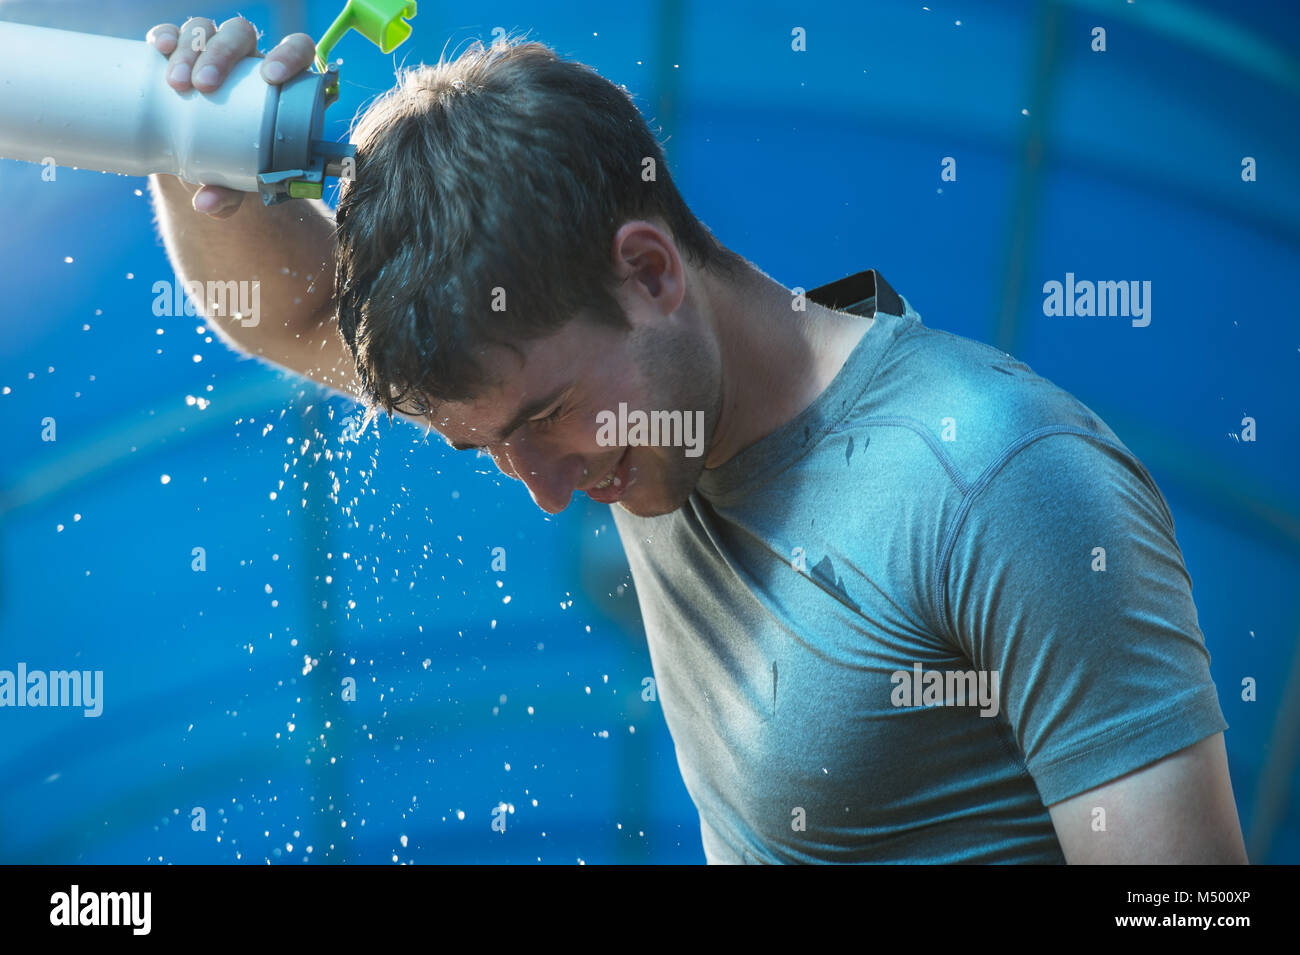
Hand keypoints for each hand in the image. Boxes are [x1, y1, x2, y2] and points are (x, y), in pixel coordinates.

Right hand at [145, 17, 316, 218]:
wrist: (208, 163)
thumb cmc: (238, 168)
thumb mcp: (241, 182)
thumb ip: (230, 194)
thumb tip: (204, 205)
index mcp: (281, 84)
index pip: (297, 50)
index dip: (289, 54)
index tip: (272, 78)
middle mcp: (249, 61)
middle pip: (241, 35)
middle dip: (222, 54)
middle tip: (203, 86)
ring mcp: (214, 53)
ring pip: (206, 30)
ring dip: (191, 48)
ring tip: (176, 83)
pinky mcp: (182, 55)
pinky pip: (173, 34)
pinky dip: (166, 36)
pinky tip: (160, 49)